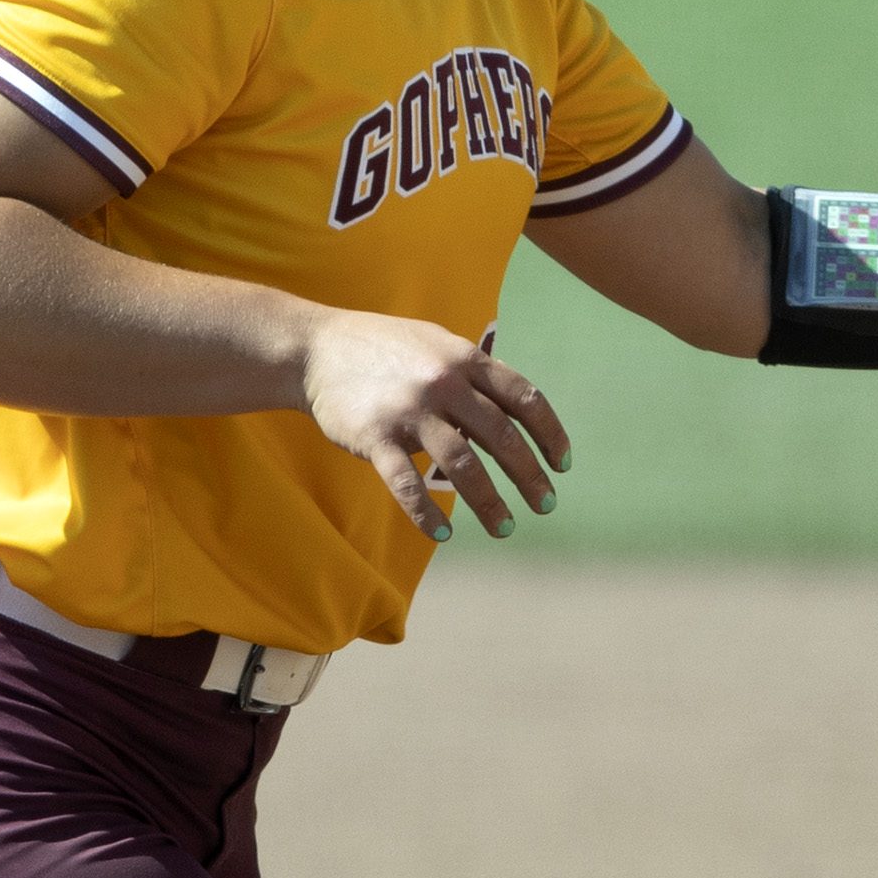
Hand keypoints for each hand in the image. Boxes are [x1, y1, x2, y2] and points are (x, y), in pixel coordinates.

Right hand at [299, 310, 572, 541]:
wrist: (315, 349)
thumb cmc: (384, 348)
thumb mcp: (437, 343)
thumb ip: (475, 373)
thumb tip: (516, 408)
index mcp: (465, 359)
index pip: (525, 399)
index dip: (550, 434)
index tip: (562, 465)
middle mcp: (444, 383)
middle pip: (502, 436)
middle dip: (530, 476)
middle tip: (546, 505)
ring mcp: (410, 410)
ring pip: (463, 466)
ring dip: (490, 502)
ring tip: (506, 527)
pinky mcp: (375, 436)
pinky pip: (408, 484)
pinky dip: (428, 513)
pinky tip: (445, 533)